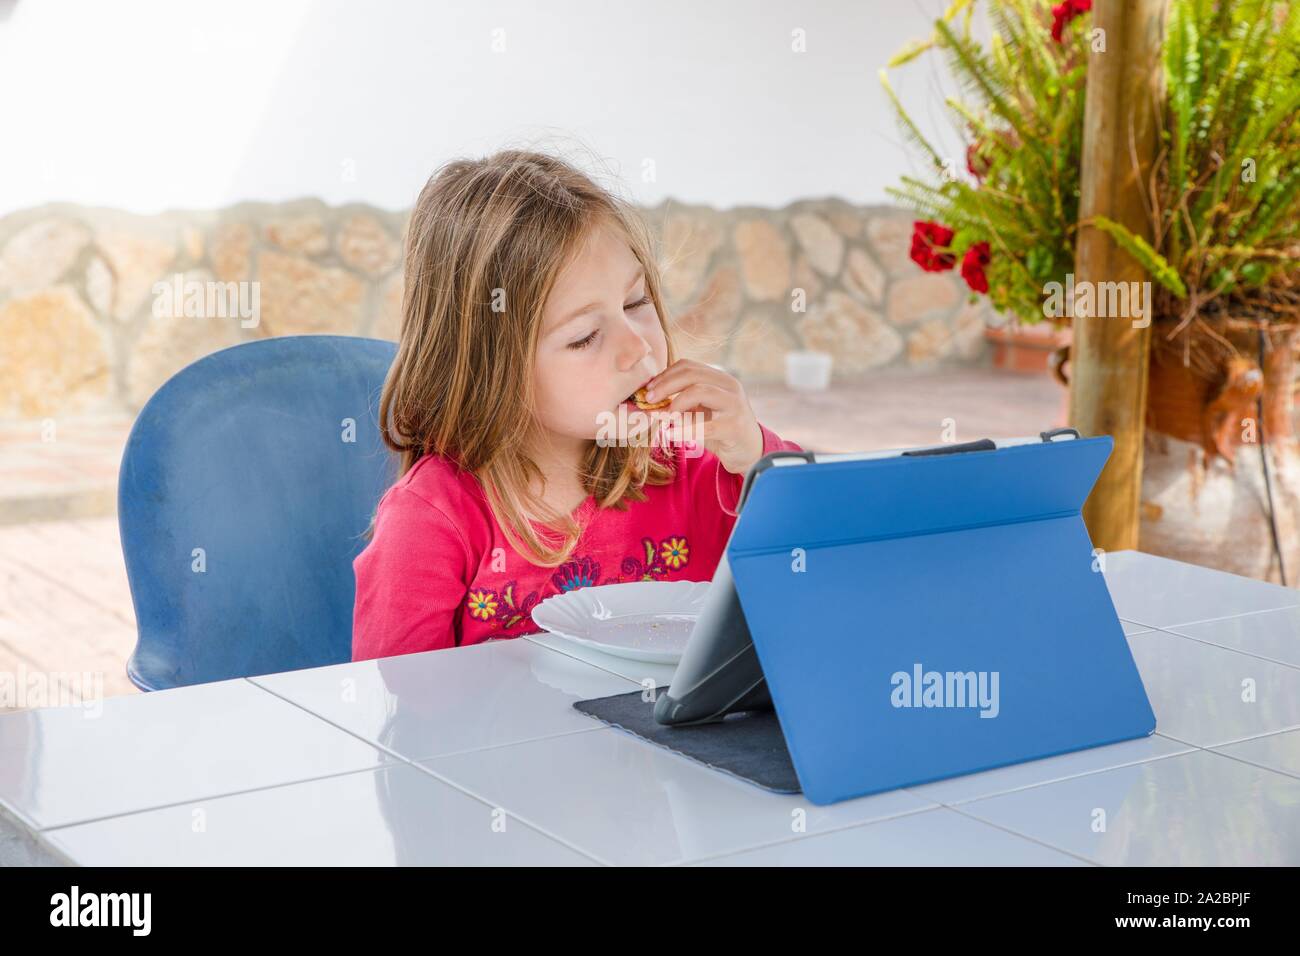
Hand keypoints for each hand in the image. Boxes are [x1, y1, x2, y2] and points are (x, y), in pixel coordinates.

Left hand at [643, 359, 762, 474]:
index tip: (648, 389)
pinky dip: (683, 429)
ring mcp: (734, 404)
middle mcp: (730, 386)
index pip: (688, 366)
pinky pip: (704, 425)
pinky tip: (669, 434)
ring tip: (661, 417)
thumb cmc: (720, 430)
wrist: (750, 451)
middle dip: (665, 386)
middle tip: (648, 399)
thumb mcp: (701, 412)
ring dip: (674, 403)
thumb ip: (681, 404)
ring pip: (699, 391)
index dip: (665, 375)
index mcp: (720, 378)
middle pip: (692, 375)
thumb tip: (648, 403)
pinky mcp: (735, 426)